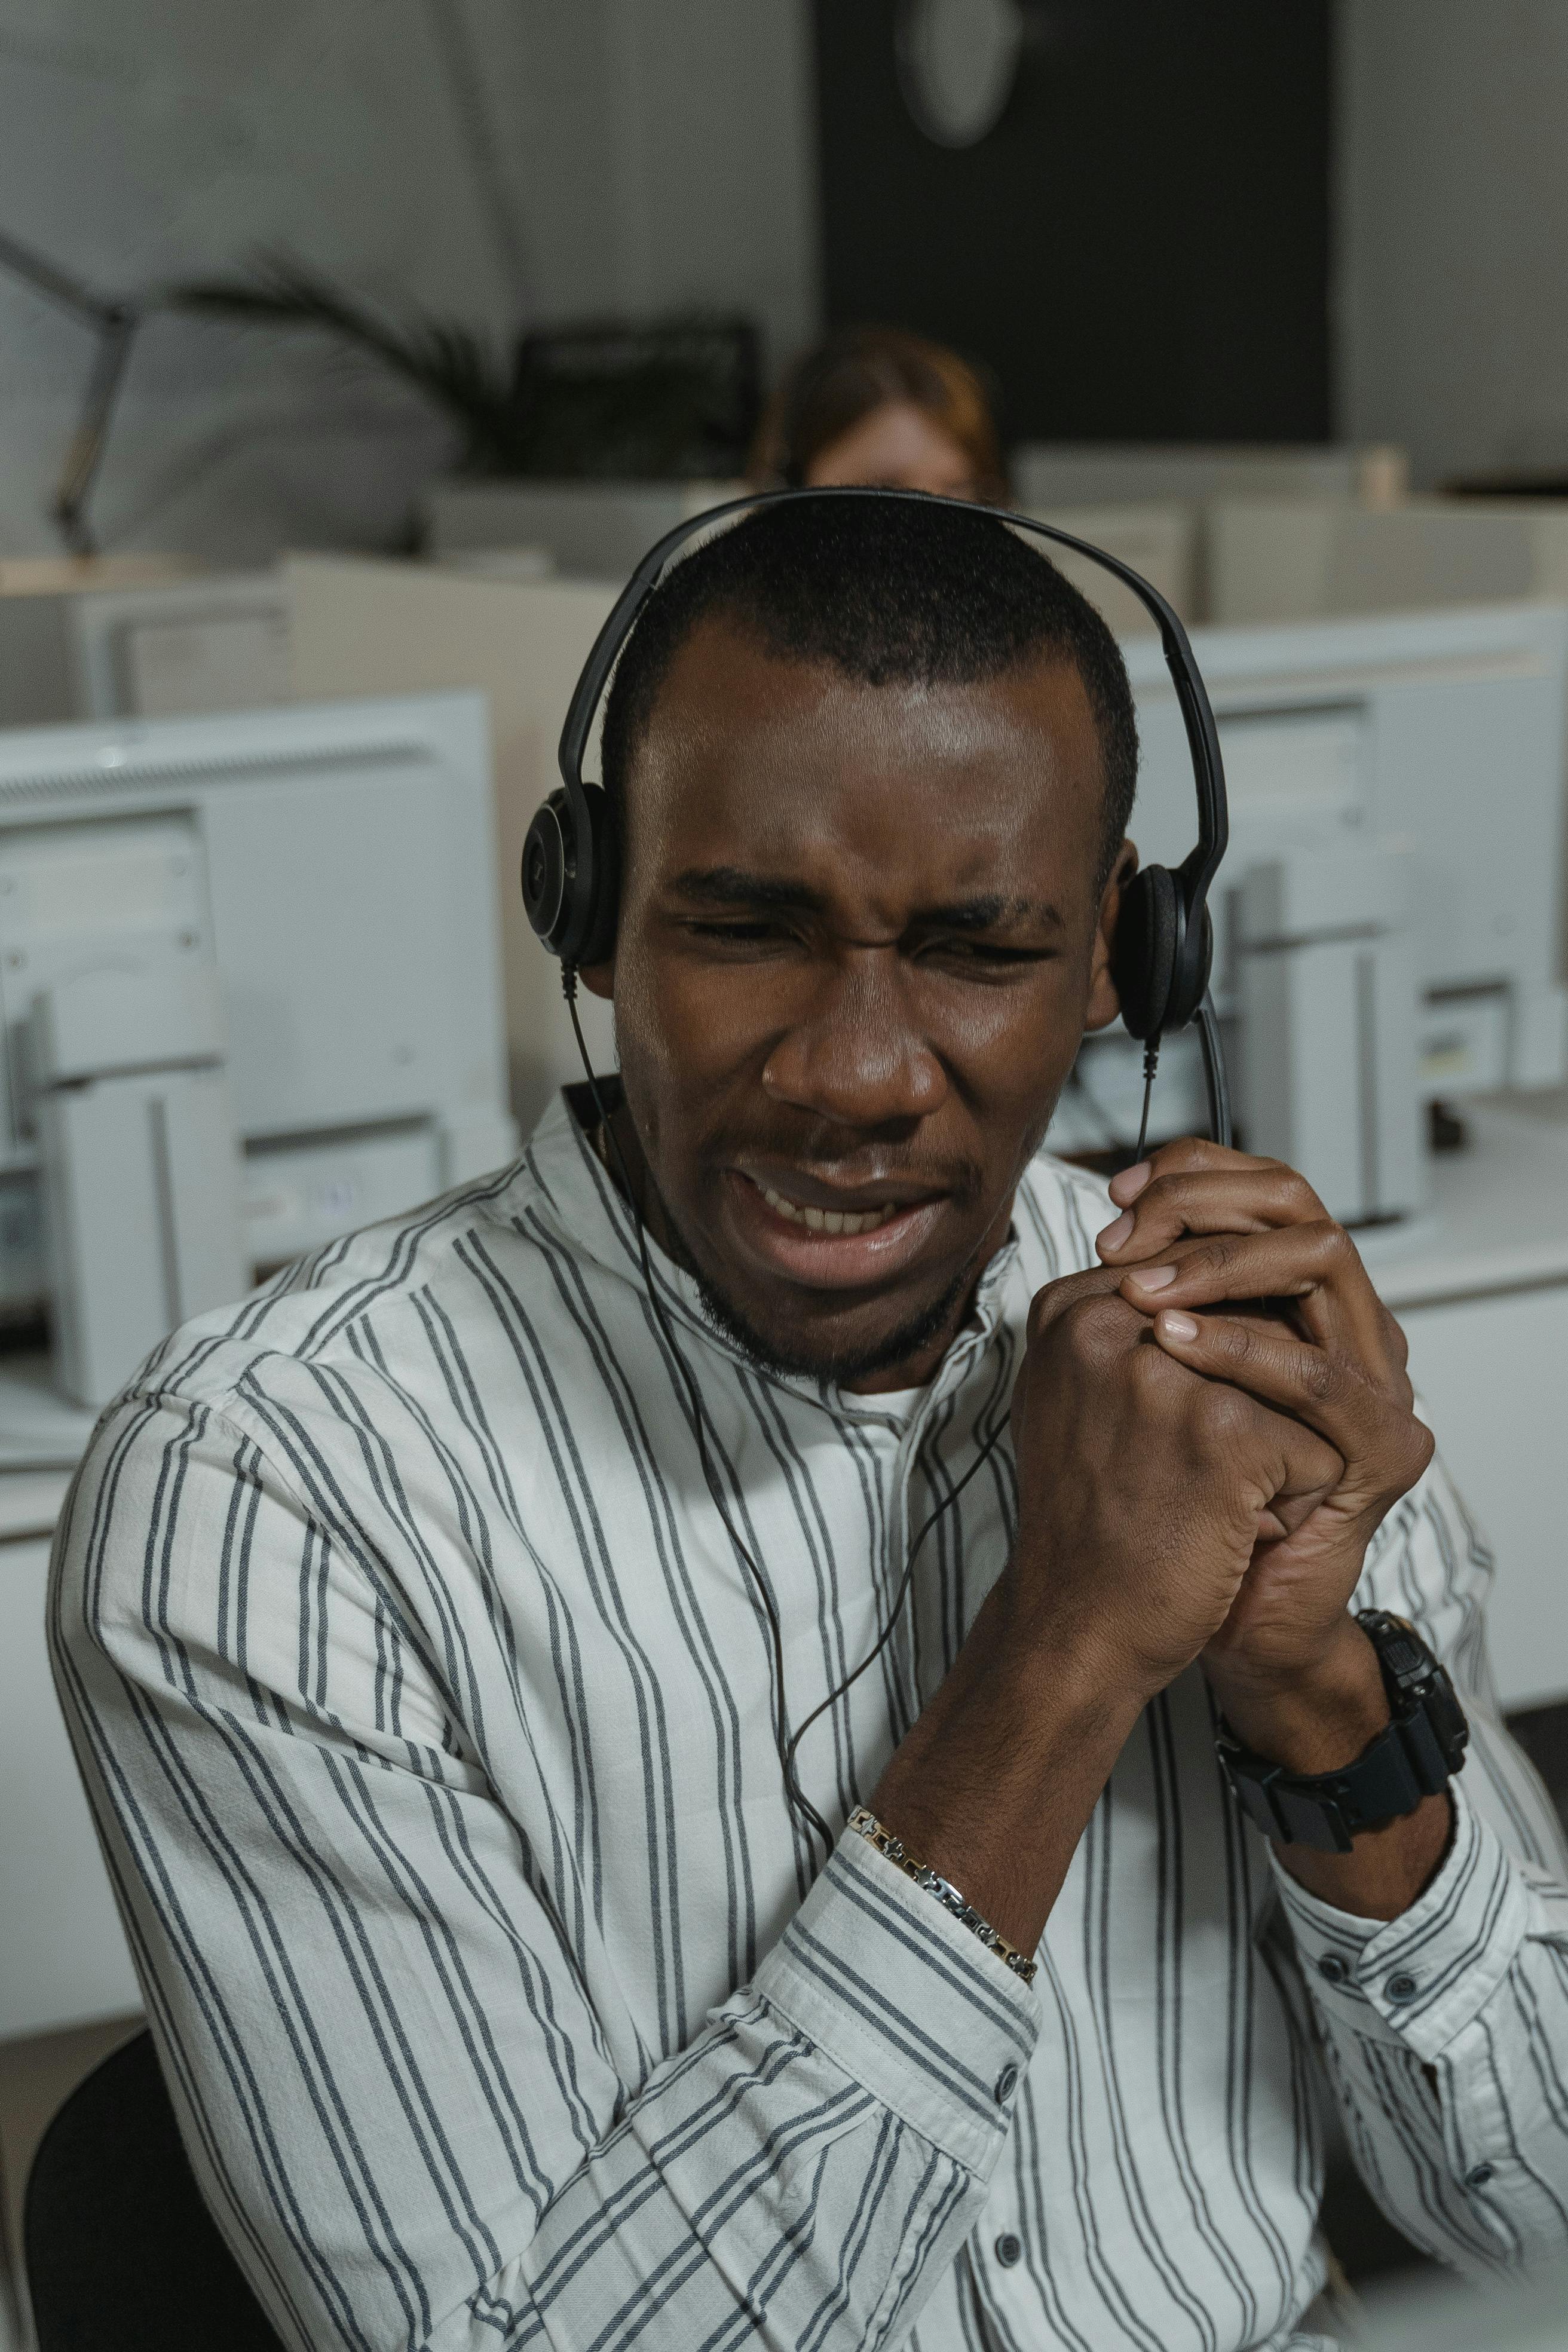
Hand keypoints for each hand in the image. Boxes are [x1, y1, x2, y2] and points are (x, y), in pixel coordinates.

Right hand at [1003, 1258, 1343, 1709]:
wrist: (1078, 1634)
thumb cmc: (1093, 1523)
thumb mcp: (1086, 1399)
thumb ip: (1131, 1328)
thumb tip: (1218, 1276)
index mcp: (1071, 1308)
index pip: (1199, 1282)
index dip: (1226, 1363)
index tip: (1181, 1435)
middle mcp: (1109, 1322)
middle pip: (1255, 1321)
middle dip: (1256, 1404)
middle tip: (1191, 1476)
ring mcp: (1166, 1373)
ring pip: (1295, 1378)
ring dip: (1280, 1447)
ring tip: (1217, 1499)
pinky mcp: (1223, 1431)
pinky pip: (1316, 1444)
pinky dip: (1297, 1498)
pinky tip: (1237, 1530)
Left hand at [1095, 1140, 1433, 1746]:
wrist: (1200, 1609)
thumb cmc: (1165, 1492)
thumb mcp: (1149, 1372)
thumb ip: (1154, 1298)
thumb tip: (1112, 1218)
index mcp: (1302, 1300)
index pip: (1269, 1189)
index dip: (1196, 1174)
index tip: (1117, 1195)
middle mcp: (1353, 1324)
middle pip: (1300, 1206)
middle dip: (1205, 1206)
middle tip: (1122, 1236)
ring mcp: (1380, 1383)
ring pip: (1320, 1265)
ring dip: (1221, 1265)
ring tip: (1139, 1292)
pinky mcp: (1384, 1449)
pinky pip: (1318, 1376)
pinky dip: (1242, 1349)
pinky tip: (1170, 1346)